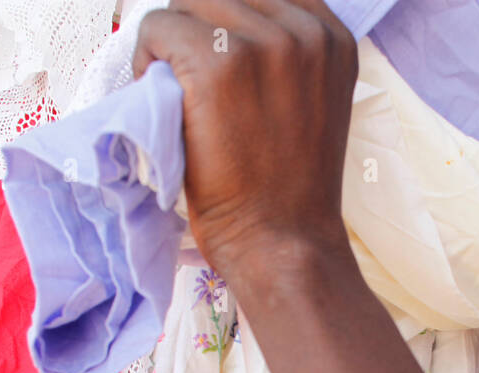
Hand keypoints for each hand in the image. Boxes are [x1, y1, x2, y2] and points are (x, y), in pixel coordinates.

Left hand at [134, 0, 357, 280]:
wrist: (283, 243)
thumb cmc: (286, 189)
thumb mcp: (309, 103)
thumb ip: (285, 56)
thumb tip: (222, 21)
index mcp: (331, 36)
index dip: (229, 23)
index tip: (221, 68)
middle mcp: (304, 30)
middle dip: (197, 30)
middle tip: (193, 86)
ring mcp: (263, 42)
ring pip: (186, 4)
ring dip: (171, 46)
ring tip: (181, 97)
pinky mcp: (218, 61)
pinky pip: (157, 26)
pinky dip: (147, 60)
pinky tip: (166, 102)